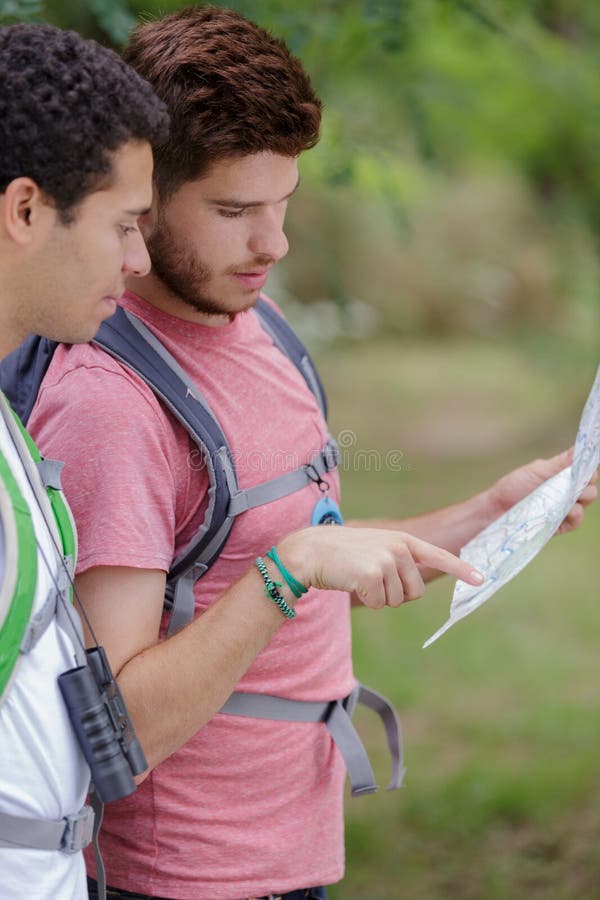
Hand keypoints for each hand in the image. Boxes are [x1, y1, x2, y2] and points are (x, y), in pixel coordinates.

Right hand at [278, 527, 483, 609]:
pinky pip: (378, 604)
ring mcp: (387, 560)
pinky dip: (365, 600)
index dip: (460, 570)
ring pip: (396, 601)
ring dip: (378, 597)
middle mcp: (399, 548)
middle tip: (371, 579)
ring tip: (358, 577)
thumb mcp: (376, 550)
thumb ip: (399, 562)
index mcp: (403, 541)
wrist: (310, 551)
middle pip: (414, 592)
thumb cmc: (342, 555)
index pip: (438, 556)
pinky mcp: (372, 575)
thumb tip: (414, 588)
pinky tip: (351, 582)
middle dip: (395, 594)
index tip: (480, 580)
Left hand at [489, 447, 597, 534]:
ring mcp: (565, 508)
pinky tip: (565, 509)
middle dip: (586, 483)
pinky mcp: (561, 524)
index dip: (589, 470)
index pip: (587, 471)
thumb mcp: (538, 470)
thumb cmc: (513, 487)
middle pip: (591, 486)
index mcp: (563, 476)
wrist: (497, 510)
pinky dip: (574, 513)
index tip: (585, 469)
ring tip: (565, 495)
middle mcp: (568, 491)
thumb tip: (581, 446)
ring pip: (587, 500)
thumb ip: (562, 462)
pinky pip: (577, 519)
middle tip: (573, 482)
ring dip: (580, 496)